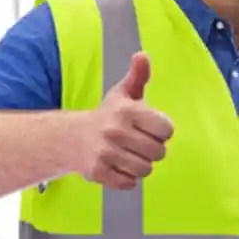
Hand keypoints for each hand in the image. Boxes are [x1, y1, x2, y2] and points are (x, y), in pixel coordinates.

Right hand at [71, 52, 173, 189]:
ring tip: (127, 154)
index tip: (149, 128)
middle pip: (159, 152)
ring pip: (145, 169)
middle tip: (137, 143)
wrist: (71, 138)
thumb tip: (142, 55)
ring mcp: (105, 152)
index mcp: (127, 110)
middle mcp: (115, 130)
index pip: (167, 129)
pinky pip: (129, 183)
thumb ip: (138, 75)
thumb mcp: (124, 93)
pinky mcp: (97, 171)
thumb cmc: (108, 115)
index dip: (161, 131)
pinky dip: (126, 178)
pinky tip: (117, 166)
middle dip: (152, 150)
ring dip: (140, 165)